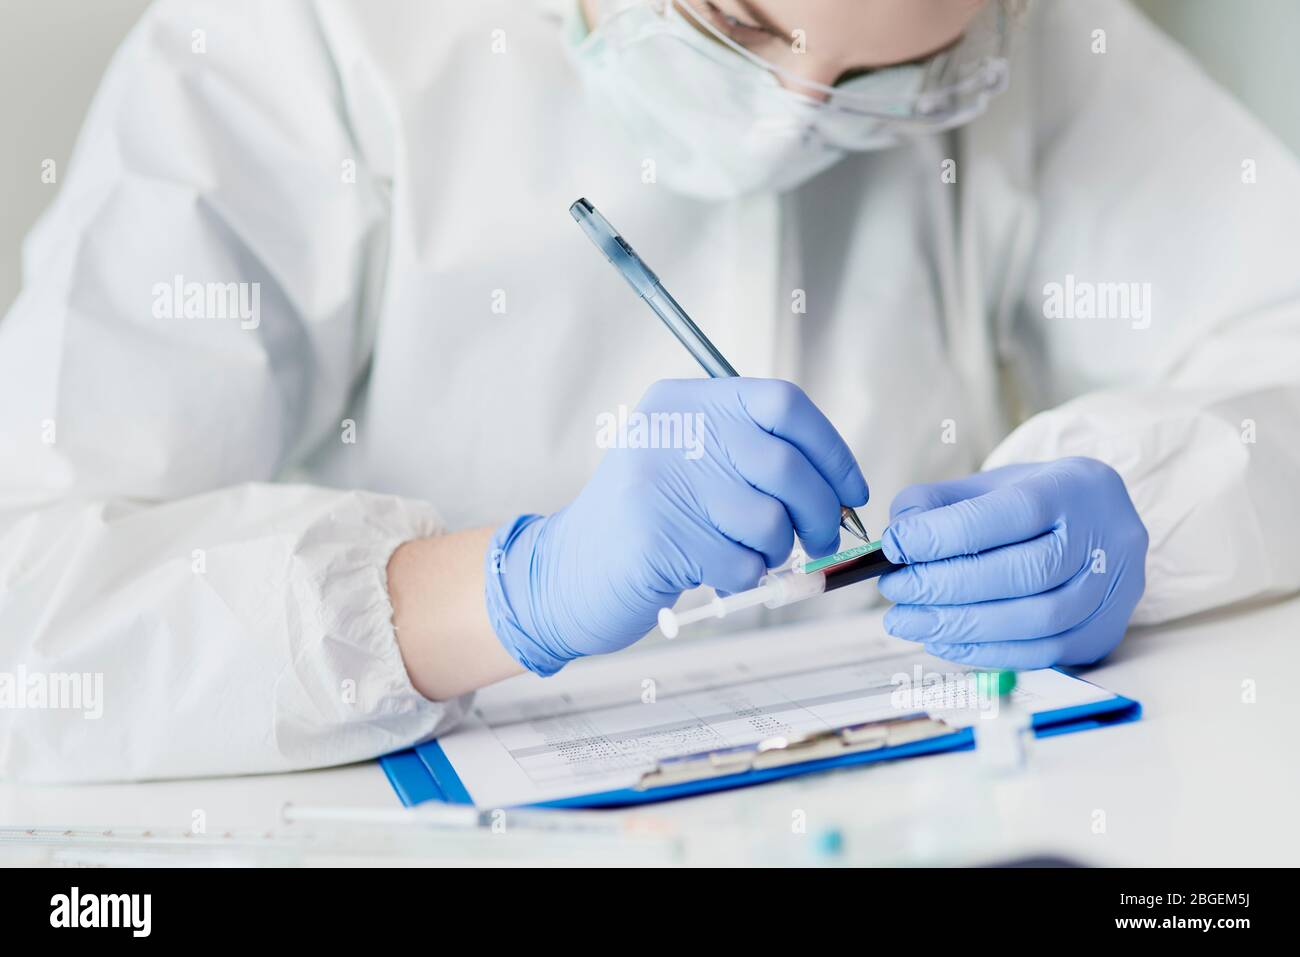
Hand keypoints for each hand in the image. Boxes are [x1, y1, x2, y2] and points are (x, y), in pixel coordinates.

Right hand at [486, 378, 867, 674]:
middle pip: (786, 464)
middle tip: (820, 539)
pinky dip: (742, 578)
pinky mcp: (655, 536)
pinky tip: (711, 572)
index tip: (850, 491)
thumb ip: (749, 455)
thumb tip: (838, 483)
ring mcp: (659, 482)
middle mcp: (671, 430)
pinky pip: (741, 562)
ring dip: (774, 551)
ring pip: (770, 520)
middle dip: (819, 513)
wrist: (565, 573)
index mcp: (685, 401)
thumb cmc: (647, 525)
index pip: (783, 403)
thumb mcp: (686, 462)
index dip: (831, 450)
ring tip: (744, 553)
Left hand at [877, 457, 1147, 668]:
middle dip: (946, 586)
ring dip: (959, 626)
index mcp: (1075, 488)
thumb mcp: (988, 485)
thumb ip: (937, 504)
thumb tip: (897, 538)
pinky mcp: (1102, 634)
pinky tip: (940, 640)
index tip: (896, 546)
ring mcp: (1111, 592)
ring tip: (906, 620)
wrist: (1098, 524)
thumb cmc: (1033, 502)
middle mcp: (1105, 540)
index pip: (1012, 513)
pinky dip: (982, 652)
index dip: (947, 534)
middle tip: (895, 590)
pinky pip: (1041, 654)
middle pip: (1025, 573)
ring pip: (1035, 621)